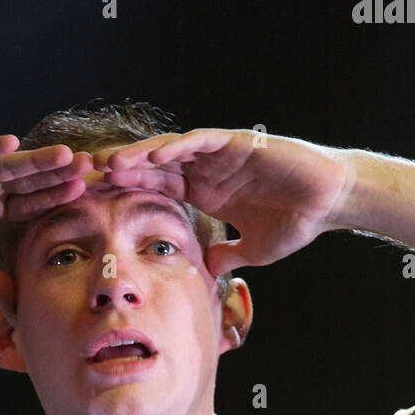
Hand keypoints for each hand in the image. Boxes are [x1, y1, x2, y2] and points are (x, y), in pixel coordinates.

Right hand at [0, 137, 93, 313]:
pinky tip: (12, 143)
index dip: (59, 200)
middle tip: (94, 169)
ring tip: (65, 156)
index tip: (91, 198)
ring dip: (35, 161)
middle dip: (59, 176)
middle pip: (29, 180)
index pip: (33, 204)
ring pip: (7, 165)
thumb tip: (19, 314)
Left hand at [91, 129, 352, 272]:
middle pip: (152, 167)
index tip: (95, 207)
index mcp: (203, 191)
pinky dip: (175, 147)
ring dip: (139, 156)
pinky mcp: (237, 142)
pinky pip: (199, 141)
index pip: (155, 190)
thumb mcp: (251, 250)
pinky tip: (152, 154)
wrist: (329, 203)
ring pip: (169, 150)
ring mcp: (219, 154)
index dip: (126, 196)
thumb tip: (208, 273)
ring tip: (109, 165)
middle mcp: (206, 170)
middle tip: (84, 180)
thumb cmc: (295, 222)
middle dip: (120, 173)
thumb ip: (226, 257)